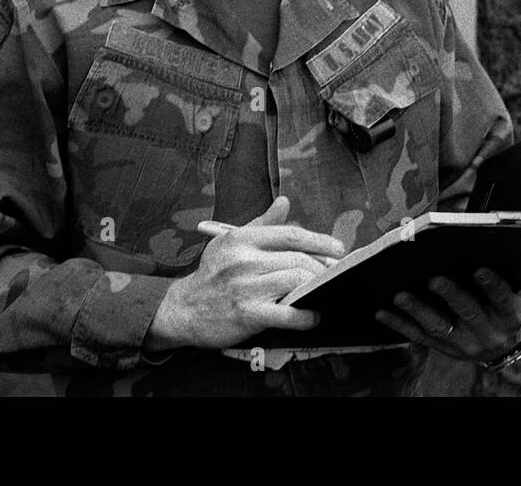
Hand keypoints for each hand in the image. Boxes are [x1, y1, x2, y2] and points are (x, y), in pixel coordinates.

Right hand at [145, 196, 345, 350]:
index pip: (291, 234)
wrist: (183, 309)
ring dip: (316, 287)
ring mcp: (246, 288)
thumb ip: (262, 224)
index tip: (337, 248)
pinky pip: (287, 313)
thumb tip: (284, 202)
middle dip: (322, 267)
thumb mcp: (231, 242)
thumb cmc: (212, 274)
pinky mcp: (247, 314)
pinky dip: (306, 316)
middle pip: (298, 258)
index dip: (320, 240)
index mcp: (242, 239)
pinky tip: (311, 317)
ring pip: (296, 281)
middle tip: (333, 273)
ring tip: (322, 292)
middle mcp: (244, 260)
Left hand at [374, 268, 520, 362]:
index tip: (480, 269)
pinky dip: (400, 325)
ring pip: (440, 328)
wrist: (506, 343)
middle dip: (451, 296)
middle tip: (433, 278)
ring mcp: (465, 344)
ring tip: (400, 294)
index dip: (493, 285)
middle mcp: (490, 333)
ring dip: (418, 311)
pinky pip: (420, 337)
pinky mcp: (444, 348)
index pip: (503, 299)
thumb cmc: (518, 301)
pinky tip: (382, 311)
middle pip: (468, 313)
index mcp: (513, 315)